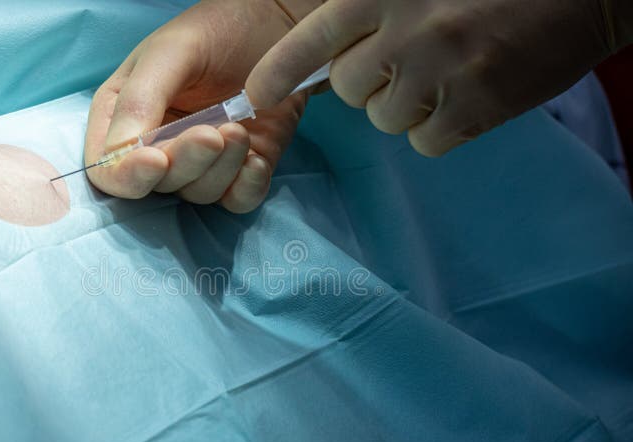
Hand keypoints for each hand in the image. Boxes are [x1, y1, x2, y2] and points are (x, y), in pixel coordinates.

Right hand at [84, 0, 308, 212]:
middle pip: (157, 185)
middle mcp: (158, 147)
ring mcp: (200, 163)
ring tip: (239, 129)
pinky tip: (256, 161)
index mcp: (124, 118)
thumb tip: (122, 151)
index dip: (128, 175)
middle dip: (186, 163)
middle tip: (213, 133)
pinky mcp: (239, 171)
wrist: (278, 28)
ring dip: (221, 169)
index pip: (109, 170)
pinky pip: (237, 201)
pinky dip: (246, 188)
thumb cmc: (216, 30)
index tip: (156, 160)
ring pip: (198, 194)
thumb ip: (139, 99)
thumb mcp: (171, 51)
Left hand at [247, 0, 629, 156]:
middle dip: (366, 81)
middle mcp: (406, 31)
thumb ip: (369, 8)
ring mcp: (441, 73)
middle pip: (346, 88)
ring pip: (383, 118)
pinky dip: (439, 128)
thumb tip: (325, 54)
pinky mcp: (475, 109)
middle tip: (407, 58)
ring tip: (446, 71)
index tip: (253, 97)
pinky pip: (425, 141)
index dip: (277, 72)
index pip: (312, 40)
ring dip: (405, 104)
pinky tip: (466, 96)